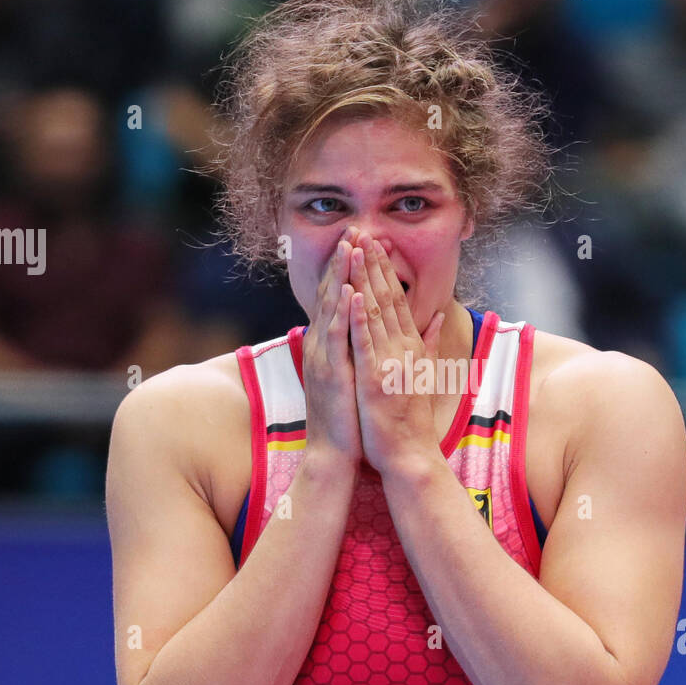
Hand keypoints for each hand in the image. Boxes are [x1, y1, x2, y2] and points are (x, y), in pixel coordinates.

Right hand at [300, 228, 363, 466]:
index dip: (346, 268)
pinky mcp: (331, 374)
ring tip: (350, 247)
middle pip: (331, 294)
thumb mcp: (352, 375)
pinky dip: (342, 313)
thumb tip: (364, 329)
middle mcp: (321, 346)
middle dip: (342, 261)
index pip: (337, 297)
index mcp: (328, 345)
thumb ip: (356, 349)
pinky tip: (349, 291)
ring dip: (341, 276)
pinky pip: (337, 338)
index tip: (357, 241)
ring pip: (332, 309)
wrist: (333, 454)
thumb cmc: (346, 418)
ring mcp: (324, 358)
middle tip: (353, 229)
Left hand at [346, 231, 444, 474]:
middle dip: (375, 264)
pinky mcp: (375, 379)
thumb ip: (426, 344)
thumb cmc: (410, 421)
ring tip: (357, 249)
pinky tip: (354, 294)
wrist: (410, 456)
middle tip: (364, 232)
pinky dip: (360, 317)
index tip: (376, 243)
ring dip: (366, 279)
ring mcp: (390, 363)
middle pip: (388, 298)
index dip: (386, 270)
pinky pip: (366, 344)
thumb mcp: (421, 375)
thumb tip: (433, 319)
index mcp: (411, 347)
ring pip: (376, 313)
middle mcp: (403, 349)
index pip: (398, 300)